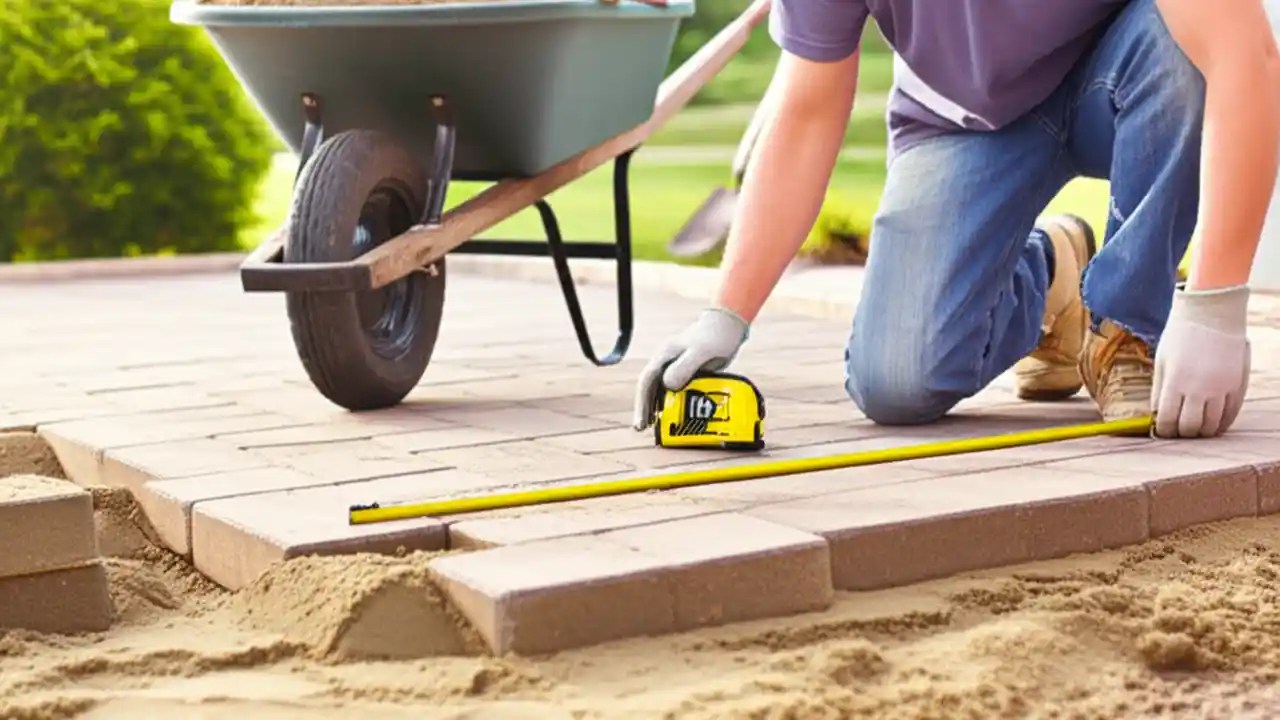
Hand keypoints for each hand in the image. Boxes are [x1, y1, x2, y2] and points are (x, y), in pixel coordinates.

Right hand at [631, 307, 749, 429]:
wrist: (729, 326)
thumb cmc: (715, 336)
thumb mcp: (700, 351)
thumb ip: (685, 367)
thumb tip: (668, 385)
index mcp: (664, 356)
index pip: (646, 382)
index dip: (642, 403)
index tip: (642, 422)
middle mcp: (667, 363)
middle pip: (651, 389)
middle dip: (647, 409)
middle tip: (644, 429)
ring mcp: (678, 369)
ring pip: (664, 391)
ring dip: (660, 407)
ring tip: (659, 427)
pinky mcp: (690, 374)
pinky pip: (679, 391)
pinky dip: (677, 404)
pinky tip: (680, 417)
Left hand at [1152, 285, 1250, 437]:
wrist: (1212, 314)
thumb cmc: (1180, 335)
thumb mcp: (1161, 360)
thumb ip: (1159, 388)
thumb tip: (1157, 413)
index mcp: (1175, 383)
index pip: (1168, 419)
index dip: (1164, 431)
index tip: (1162, 432)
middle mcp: (1198, 389)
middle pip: (1190, 426)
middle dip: (1182, 434)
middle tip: (1178, 433)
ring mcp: (1220, 388)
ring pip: (1212, 424)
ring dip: (1202, 432)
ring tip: (1195, 431)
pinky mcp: (1237, 385)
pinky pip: (1230, 413)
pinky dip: (1221, 423)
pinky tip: (1214, 425)